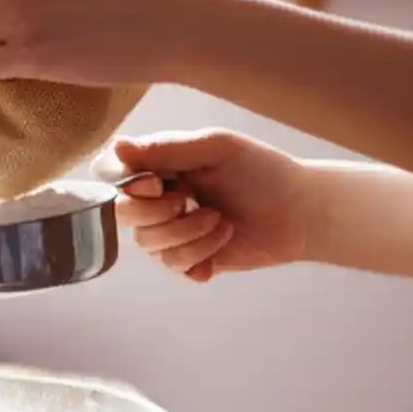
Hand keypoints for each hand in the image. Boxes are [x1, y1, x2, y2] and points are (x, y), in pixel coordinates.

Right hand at [104, 129, 313, 282]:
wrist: (300, 210)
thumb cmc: (261, 169)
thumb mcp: (215, 147)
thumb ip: (166, 148)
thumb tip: (117, 146)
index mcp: (159, 165)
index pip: (112, 174)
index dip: (126, 185)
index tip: (160, 182)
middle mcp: (158, 199)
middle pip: (124, 215)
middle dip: (159, 213)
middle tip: (193, 200)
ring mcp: (172, 232)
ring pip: (150, 245)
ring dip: (189, 233)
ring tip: (221, 220)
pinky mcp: (191, 260)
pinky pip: (175, 265)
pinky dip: (202, 253)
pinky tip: (223, 238)